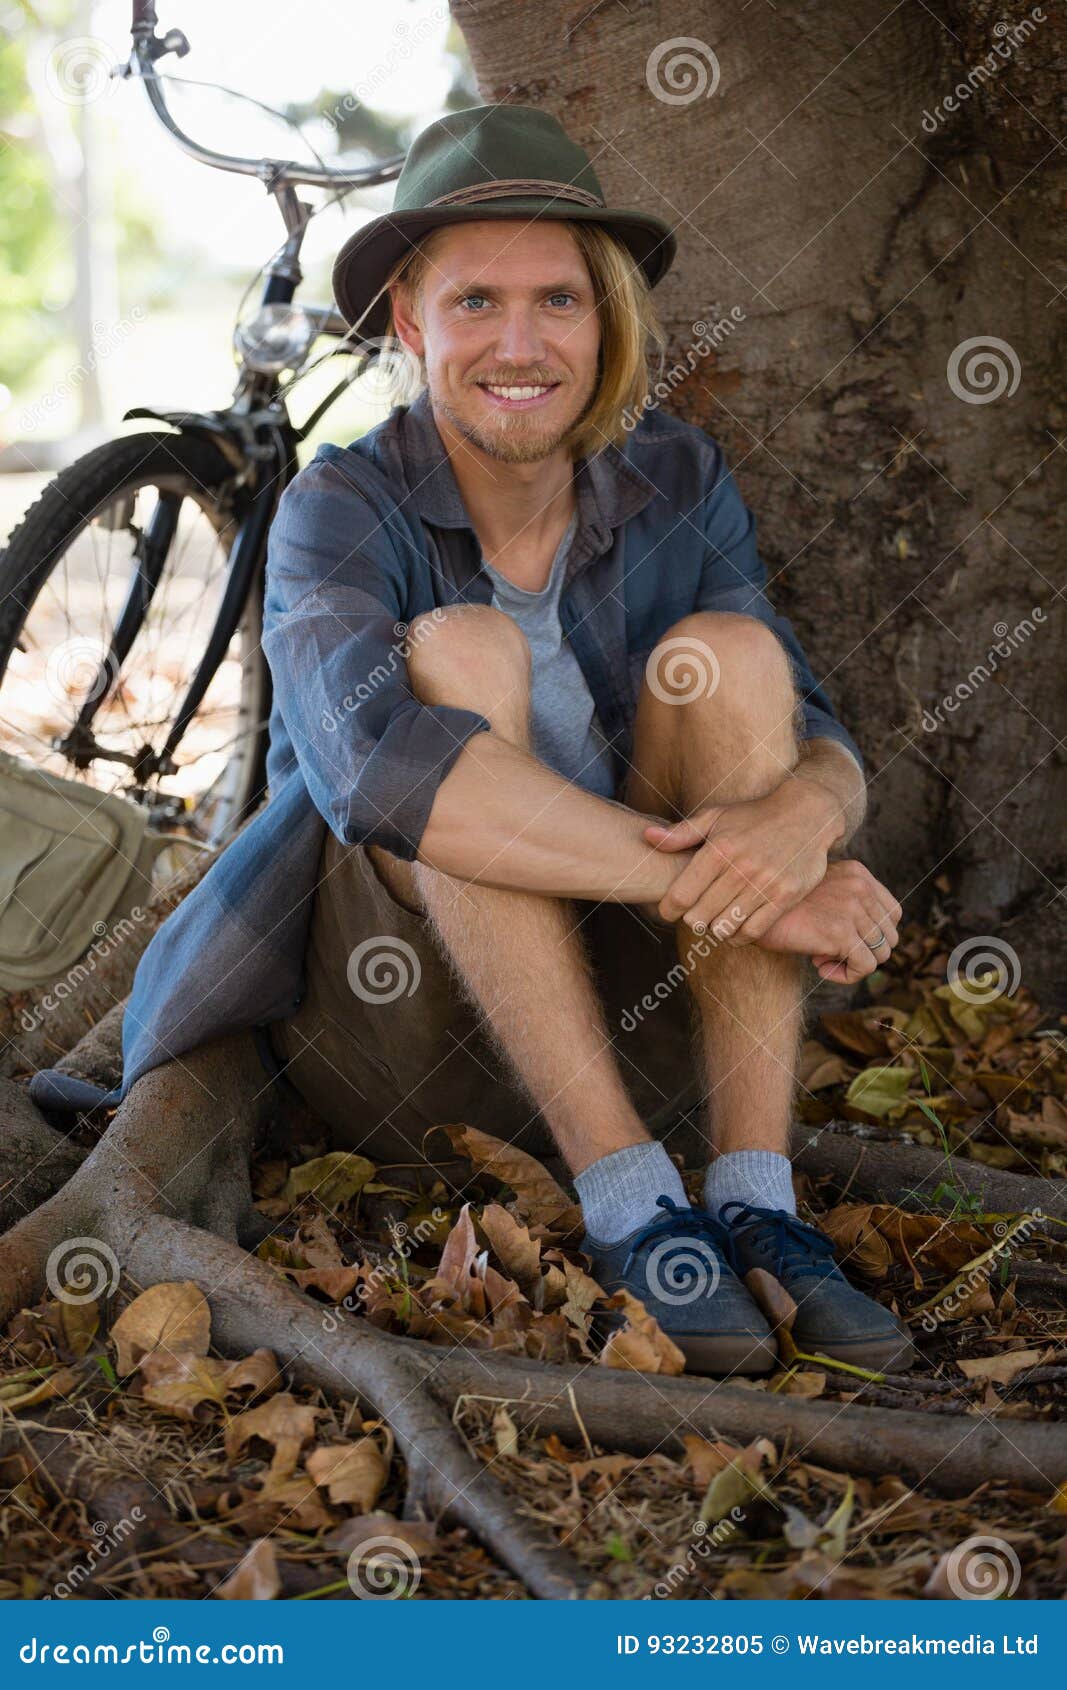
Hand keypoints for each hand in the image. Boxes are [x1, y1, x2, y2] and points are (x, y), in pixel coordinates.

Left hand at [646, 780, 839, 942]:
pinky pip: (753, 931)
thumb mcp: (716, 816)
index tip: (669, 911)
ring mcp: (765, 883)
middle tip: (695, 915)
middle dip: (692, 919)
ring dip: (715, 928)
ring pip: (725, 926)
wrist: (807, 814)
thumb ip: (681, 833)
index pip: (680, 895)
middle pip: (700, 916)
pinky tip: (735, 927)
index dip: (668, 910)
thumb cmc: (754, 816)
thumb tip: (646, 838)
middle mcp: (740, 868)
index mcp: (718, 849)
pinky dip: (739, 935)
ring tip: (715, 920)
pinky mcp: (785, 896)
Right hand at [756, 860, 902, 981]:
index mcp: (857, 873)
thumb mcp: (818, 890)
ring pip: (881, 953)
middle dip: (863, 951)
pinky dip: (846, 975)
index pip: (893, 913)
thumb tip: (865, 939)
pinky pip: (865, 966)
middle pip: (890, 936)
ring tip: (822, 958)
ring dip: (853, 963)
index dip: (872, 934)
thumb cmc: (777, 905)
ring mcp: (853, 909)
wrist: (748, 908)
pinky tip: (819, 968)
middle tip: (829, 951)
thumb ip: (845, 901)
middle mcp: (860, 887)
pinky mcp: (842, 933)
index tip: (842, 938)